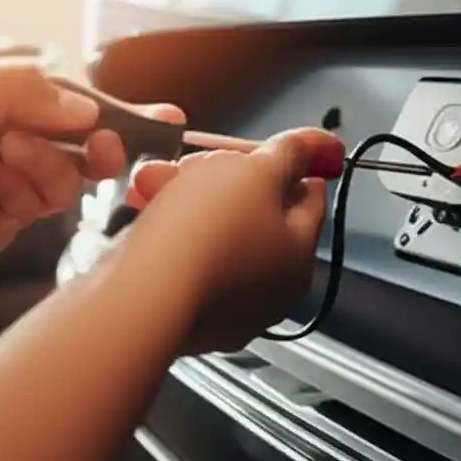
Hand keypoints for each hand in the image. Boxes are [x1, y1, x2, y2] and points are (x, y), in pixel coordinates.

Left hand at [0, 58, 183, 273]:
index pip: (80, 111)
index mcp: (6, 104)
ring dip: (23, 173)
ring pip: (55, 192)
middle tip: (92, 147)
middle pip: (81, 157)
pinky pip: (17, 223)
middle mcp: (8, 148)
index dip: (123, 118)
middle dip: (79, 151)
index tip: (166, 123)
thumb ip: (32, 92)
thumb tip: (92, 113)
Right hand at [114, 128, 343, 352]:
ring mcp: (224, 309)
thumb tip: (321, 145)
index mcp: (300, 259)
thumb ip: (291, 154)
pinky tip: (140, 206)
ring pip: (212, 232)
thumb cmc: (207, 230)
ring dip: (183, 195)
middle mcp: (270, 291)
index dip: (283, 163)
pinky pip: (181, 259)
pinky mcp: (180, 316)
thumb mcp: (256, 173)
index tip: (249, 147)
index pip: (308, 197)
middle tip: (192, 161)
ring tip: (152, 177)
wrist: (138, 299)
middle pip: (255, 214)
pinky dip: (164, 231)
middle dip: (220, 176)